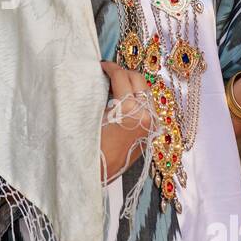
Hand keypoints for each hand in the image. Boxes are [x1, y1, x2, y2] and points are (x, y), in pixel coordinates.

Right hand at [99, 60, 153, 179]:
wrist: (97, 175)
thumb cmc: (89, 147)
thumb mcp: (93, 115)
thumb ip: (103, 95)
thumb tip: (105, 78)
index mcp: (131, 110)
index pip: (122, 77)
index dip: (110, 67)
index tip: (100, 64)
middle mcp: (147, 115)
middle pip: (139, 80)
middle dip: (123, 72)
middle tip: (107, 72)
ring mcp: (151, 123)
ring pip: (145, 91)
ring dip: (131, 84)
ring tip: (114, 85)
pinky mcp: (151, 131)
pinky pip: (147, 105)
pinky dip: (136, 98)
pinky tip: (122, 99)